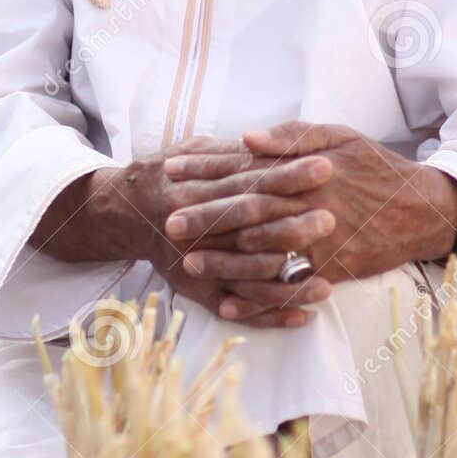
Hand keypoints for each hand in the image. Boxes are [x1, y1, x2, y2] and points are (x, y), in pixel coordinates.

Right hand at [31, 137, 328, 327]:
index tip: (326, 166)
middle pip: (250, 229)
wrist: (124, 212)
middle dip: (293, 226)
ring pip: (246, 278)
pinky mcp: (199, 292)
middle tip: (332, 220)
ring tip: (329, 283)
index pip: (250, 180)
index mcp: (197, 188)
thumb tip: (269, 141)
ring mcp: (197, 265)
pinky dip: (269, 316)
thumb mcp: (194, 150)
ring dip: (288, 283)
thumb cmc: (170, 175)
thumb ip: (232, 151)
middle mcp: (196, 229)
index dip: (287, 174)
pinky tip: (303, 316)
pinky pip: (237, 309)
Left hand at [162, 121, 456, 295]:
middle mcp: (309, 204)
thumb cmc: (376, 169)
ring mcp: (321, 241)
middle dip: (205, 215)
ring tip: (189, 261)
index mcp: (305, 169)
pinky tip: (227, 301)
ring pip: (263, 252)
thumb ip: (292, 136)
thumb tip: (247, 137)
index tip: (173, 169)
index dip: (207, 169)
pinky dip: (256, 298)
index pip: (246, 167)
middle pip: (247, 210)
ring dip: (223, 258)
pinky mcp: (332, 270)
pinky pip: (288, 287)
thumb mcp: (340, 136)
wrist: (421, 210)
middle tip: (168, 220)